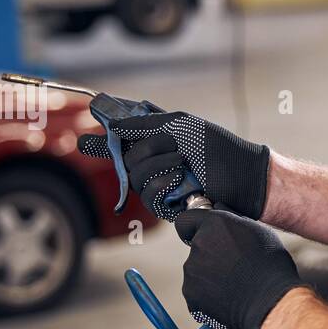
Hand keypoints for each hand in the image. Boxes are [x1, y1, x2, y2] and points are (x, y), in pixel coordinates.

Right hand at [77, 110, 269, 220]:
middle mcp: (152, 163)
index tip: (85, 138)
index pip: (118, 140)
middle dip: (147, 147)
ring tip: (184, 161)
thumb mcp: (181, 125)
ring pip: (133, 177)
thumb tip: (112, 122)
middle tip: (172, 144)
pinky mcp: (166, 206)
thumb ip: (144, 123)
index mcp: (154, 140)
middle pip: (122, 158)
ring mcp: (158, 185)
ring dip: (159, 165)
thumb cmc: (217, 147)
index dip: (99, 140)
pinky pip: (147, 196)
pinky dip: (162, 184)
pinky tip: (181, 180)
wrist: (243, 175)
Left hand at [174, 208, 305, 328]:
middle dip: (210, 255)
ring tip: (235, 285)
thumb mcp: (259, 231)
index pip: (186, 220)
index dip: (194, 228)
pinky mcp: (191, 295)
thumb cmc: (271, 265)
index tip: (204, 236)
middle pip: (196, 248)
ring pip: (196, 271)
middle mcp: (198, 244)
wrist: (271, 301)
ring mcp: (192, 271)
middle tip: (234, 267)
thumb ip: (234, 219)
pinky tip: (229, 298)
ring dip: (210, 276)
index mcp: (214, 224)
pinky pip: (197, 293)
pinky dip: (209, 296)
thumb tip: (218, 208)